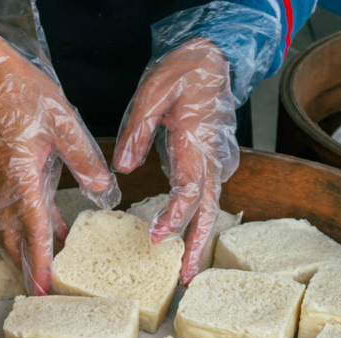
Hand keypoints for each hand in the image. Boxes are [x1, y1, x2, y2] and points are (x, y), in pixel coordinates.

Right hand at [0, 1, 118, 294]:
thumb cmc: (21, 90)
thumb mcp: (63, 120)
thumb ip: (85, 158)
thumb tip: (105, 190)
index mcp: (18, 175)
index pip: (32, 228)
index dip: (40, 262)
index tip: (44, 289)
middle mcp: (1, 184)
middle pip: (14, 239)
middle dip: (27, 269)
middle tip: (42, 297)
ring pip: (11, 227)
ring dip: (27, 251)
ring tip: (46, 275)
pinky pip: (14, 209)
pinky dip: (29, 226)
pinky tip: (53, 234)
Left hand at [114, 38, 237, 284]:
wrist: (215, 58)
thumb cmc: (185, 71)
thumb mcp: (153, 92)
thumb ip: (138, 130)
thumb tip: (123, 166)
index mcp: (197, 142)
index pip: (189, 189)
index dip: (174, 216)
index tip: (156, 237)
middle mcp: (212, 157)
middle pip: (208, 210)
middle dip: (197, 245)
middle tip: (187, 277)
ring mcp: (216, 161)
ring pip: (210, 207)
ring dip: (199, 238)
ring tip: (186, 270)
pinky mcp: (212, 162)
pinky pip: (207, 197)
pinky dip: (198, 220)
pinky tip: (185, 239)